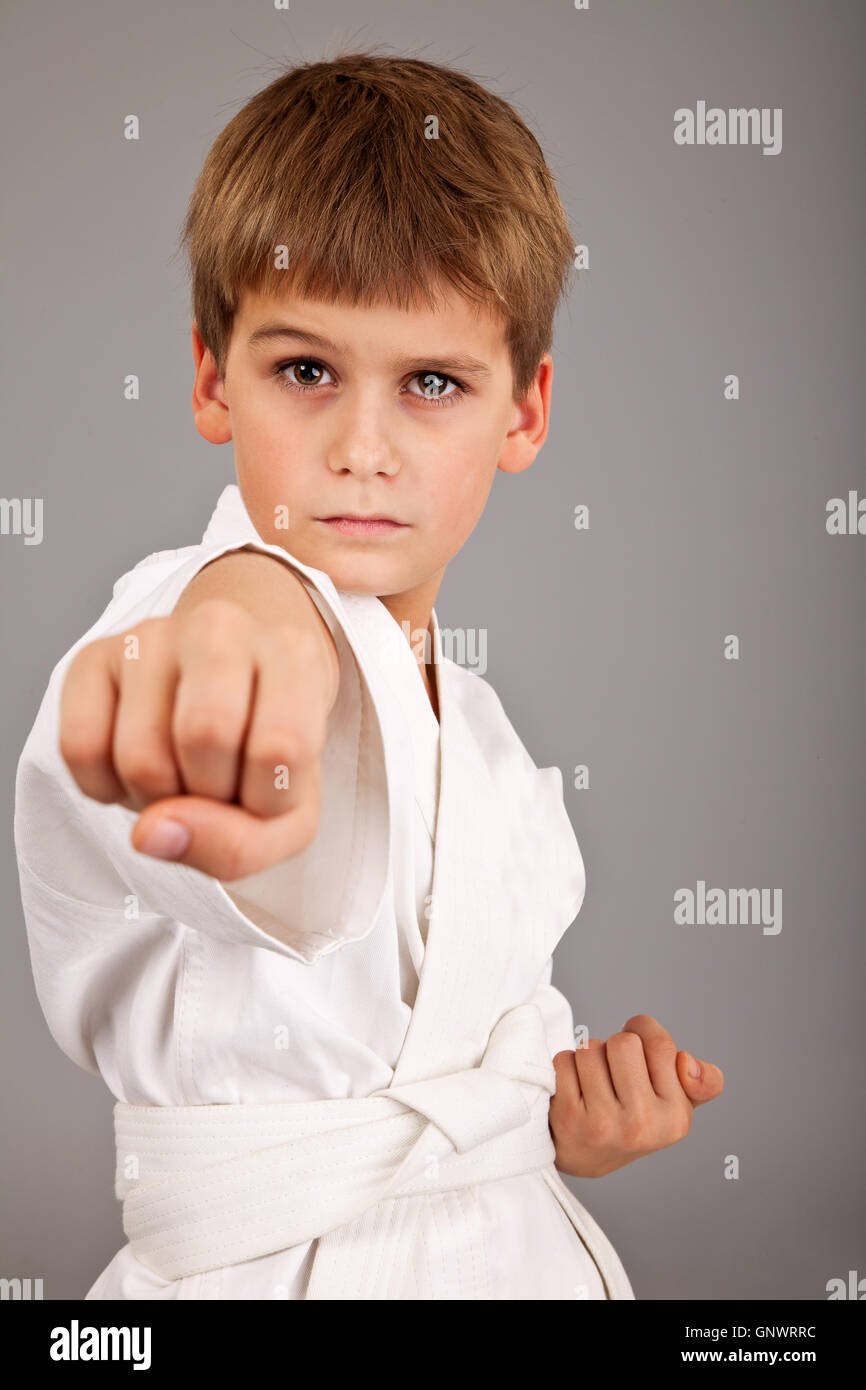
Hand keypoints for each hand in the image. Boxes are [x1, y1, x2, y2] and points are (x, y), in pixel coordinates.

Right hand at [59, 597, 337, 878]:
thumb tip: (152, 832)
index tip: (264, 789)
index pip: (281, 747)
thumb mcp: (286, 815)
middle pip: (204, 736)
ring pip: (139, 756)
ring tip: (177, 777)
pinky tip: (132, 771)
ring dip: (155, 801)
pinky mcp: (93, 656)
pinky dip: (104, 789)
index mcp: (292, 656)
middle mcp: (220, 628)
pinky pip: (80, 749)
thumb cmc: (261, 750)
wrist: (227, 697)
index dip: (266, 799)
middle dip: (206, 796)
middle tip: (215, 785)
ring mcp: (151, 637)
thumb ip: (241, 847)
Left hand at [549, 1013, 723, 1176]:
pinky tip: (573, 1089)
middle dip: (616, 1047)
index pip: (660, 1043)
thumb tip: (686, 1061)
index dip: (645, 1034)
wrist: (583, 1154)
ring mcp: (603, 1123)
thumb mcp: (678, 1103)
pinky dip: (566, 1065)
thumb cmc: (634, 1117)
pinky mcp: (568, 1118)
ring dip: (589, 1056)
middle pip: (624, 1042)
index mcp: (676, 1118)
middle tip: (615, 1073)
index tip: (641, 1054)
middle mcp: (642, 1125)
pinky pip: (564, 1060)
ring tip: (594, 1082)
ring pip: (591, 1048)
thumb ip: (704, 1081)